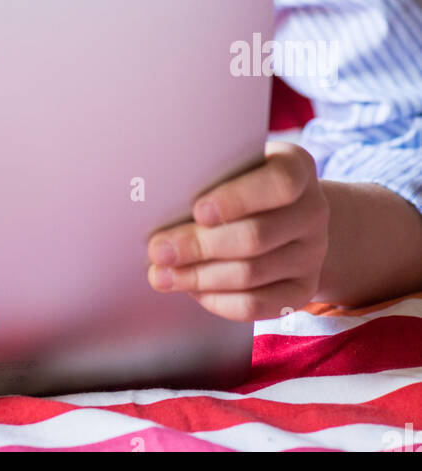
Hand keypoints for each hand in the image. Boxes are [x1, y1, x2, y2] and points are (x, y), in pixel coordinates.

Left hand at [145, 141, 329, 320]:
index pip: (279, 184)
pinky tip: (193, 290)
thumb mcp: (236, 165)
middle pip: (256, 236)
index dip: (238, 199)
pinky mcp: (304, 290)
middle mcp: (313, 211)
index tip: (197, 210)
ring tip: (162, 274)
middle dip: (199, 246)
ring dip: (200, 277)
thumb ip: (210, 175)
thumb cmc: (244, 181)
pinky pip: (259, 305)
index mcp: (297, 168)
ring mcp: (313, 253)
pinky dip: (219, 301)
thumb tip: (159, 200)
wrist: (288, 214)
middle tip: (158, 249)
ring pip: (252, 274)